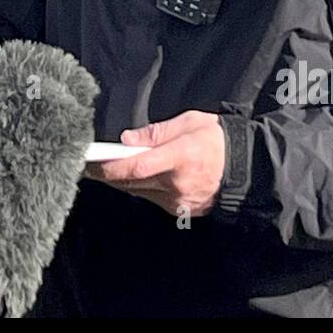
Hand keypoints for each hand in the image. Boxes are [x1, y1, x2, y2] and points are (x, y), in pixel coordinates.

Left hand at [84, 110, 224, 217]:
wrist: (246, 169)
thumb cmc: (218, 140)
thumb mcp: (190, 122)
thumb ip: (156, 131)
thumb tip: (128, 140)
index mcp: (181, 157)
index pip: (138, 167)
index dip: (111, 166)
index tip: (91, 161)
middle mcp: (178, 183)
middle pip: (132, 182)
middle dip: (106, 173)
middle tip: (86, 163)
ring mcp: (178, 201)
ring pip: (137, 192)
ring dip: (120, 181)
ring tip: (103, 167)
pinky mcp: (179, 210)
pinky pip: (150, 198)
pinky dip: (139, 187)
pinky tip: (132, 176)